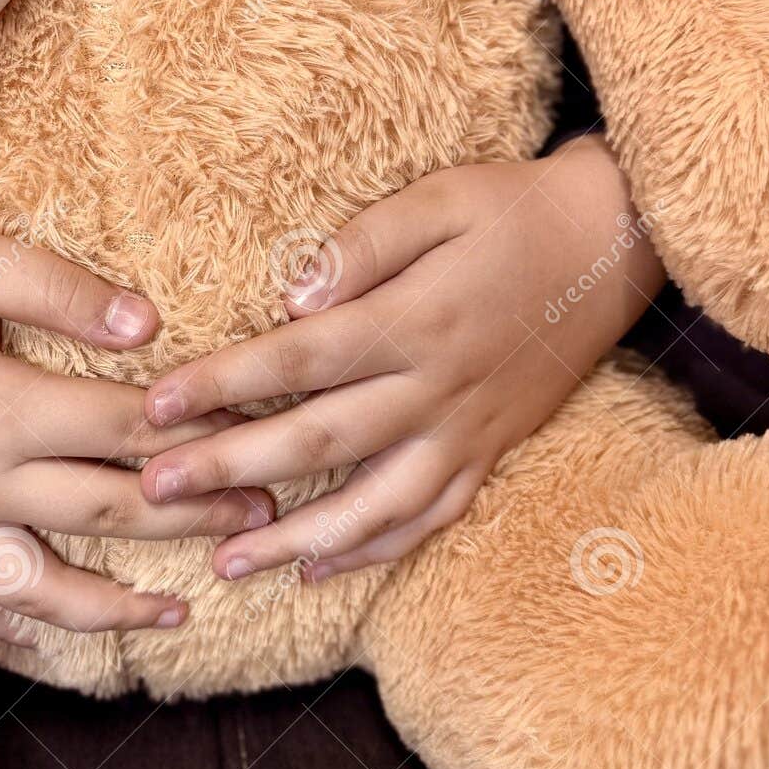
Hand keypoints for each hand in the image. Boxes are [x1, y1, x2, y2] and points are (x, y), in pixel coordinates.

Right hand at [0, 187, 272, 642]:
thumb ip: (59, 292)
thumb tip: (149, 325)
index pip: (128, 430)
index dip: (202, 430)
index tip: (259, 428)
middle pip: (110, 513)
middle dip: (194, 516)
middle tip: (263, 518)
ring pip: (42, 587)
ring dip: (117, 605)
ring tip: (179, 611)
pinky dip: (12, 626)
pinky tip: (49, 636)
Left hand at [139, 136, 664, 579]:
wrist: (614, 243)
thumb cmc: (510, 210)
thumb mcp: (439, 199)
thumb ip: (362, 246)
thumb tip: (289, 296)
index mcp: (414, 320)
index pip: (297, 361)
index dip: (222, 385)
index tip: (154, 406)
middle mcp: (437, 388)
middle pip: (319, 443)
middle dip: (230, 471)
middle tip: (154, 493)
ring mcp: (466, 431)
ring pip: (373, 505)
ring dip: (295, 540)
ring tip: (225, 564)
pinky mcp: (488, 452)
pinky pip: (429, 518)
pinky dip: (373, 552)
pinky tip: (316, 569)